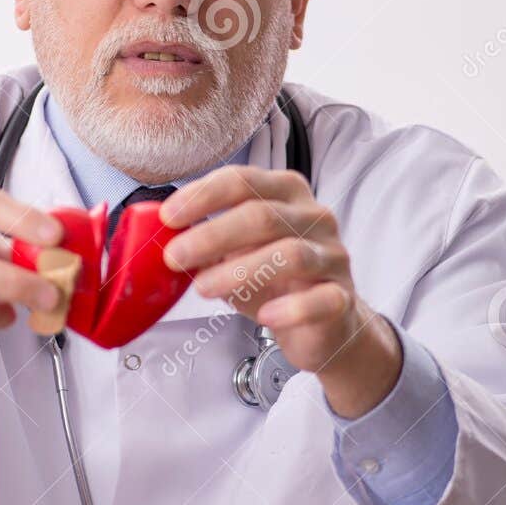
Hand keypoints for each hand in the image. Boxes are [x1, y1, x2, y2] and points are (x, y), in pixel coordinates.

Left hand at [160, 166, 401, 418]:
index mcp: (286, 193)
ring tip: (203, 288)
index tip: (168, 216)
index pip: (243, 180)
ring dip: (239, 271)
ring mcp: (333, 256)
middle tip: (174, 257)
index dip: (204, 195)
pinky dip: (290, 308)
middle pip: (263, 215)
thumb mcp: (236, 253)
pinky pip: (320, 299)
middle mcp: (315, 216)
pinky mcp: (342, 297)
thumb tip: (163, 236)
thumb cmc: (275, 280)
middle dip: (212, 235)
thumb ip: (207, 240)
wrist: (324, 324)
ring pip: (290, 254)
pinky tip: (265, 317)